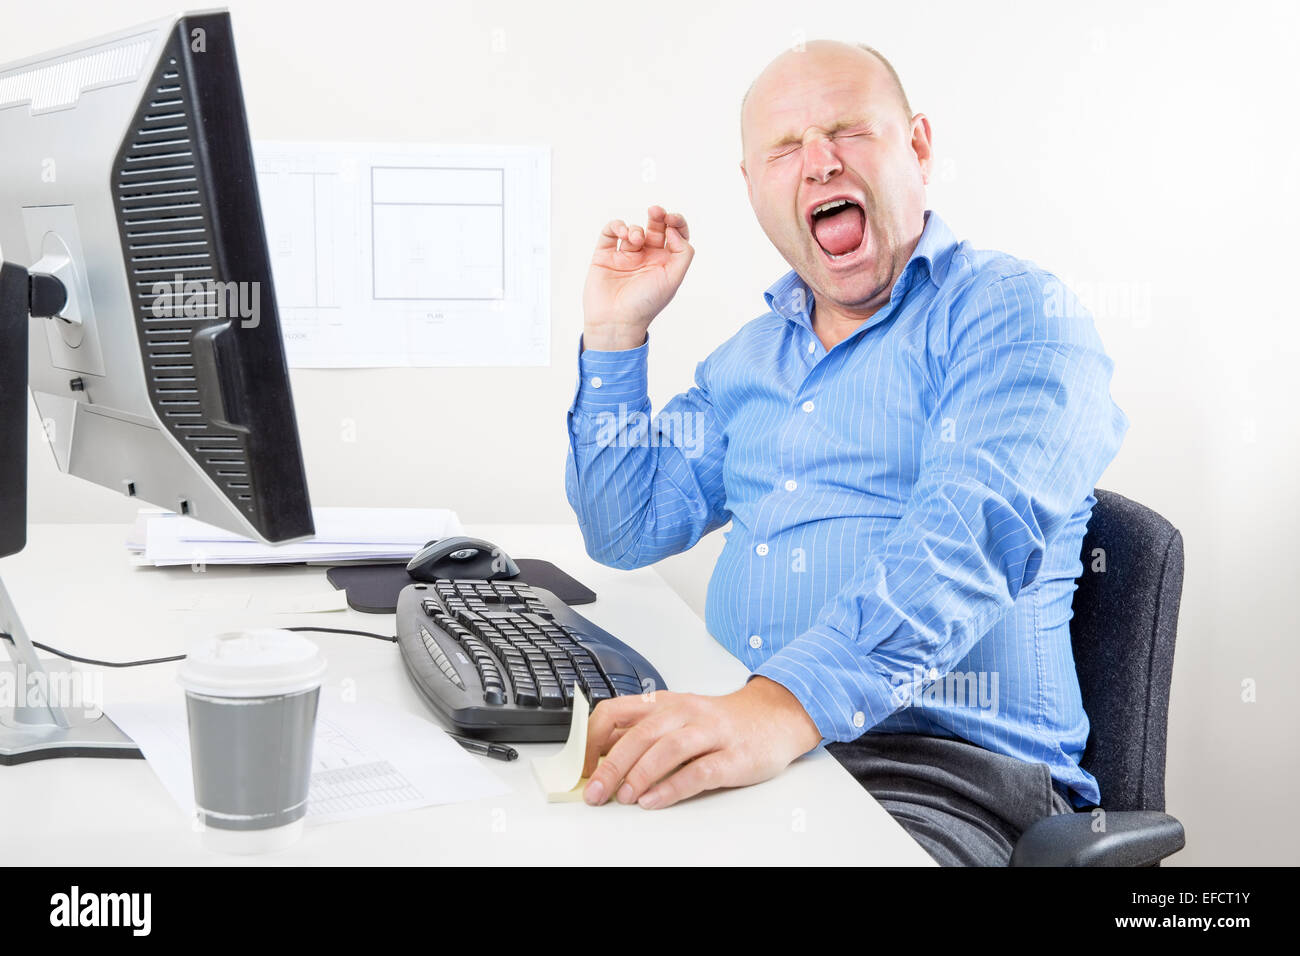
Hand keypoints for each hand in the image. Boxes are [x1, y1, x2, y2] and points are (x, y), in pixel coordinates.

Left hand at [581, 676, 821, 808]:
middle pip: (639, 735)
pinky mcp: (733, 756)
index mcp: (663, 703)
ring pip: (667, 749)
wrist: (773, 717)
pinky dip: (672, 788)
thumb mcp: (676, 717)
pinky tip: (654, 801)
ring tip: (623, 797)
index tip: (581, 766)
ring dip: (640, 774)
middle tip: (595, 792)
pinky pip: (698, 771)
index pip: (615, 711)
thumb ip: (642, 734)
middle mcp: (684, 712)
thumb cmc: (719, 722)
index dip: (593, 739)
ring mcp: (710, 733)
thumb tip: (599, 759)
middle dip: (611, 765)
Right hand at [583, 205, 692, 351]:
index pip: (675, 236)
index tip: (672, 219)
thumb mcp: (674, 279)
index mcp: (665, 263)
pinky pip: (610, 232)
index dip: (676, 222)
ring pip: (634, 229)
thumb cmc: (645, 304)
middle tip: (656, 211)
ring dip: (636, 229)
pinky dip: (616, 226)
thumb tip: (673, 231)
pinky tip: (622, 233)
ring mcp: (625, 256)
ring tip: (635, 240)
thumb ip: (682, 253)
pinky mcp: (605, 255)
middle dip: (658, 216)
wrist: (615, 321)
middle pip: (656, 227)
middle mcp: (646, 258)